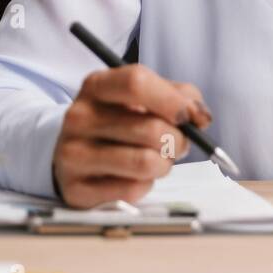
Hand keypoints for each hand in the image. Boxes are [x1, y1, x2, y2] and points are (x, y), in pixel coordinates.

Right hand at [52, 64, 211, 207]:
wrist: (72, 155)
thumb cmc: (117, 123)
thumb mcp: (140, 98)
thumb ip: (176, 96)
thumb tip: (200, 117)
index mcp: (96, 86)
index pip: (136, 83)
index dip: (172, 101)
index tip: (190, 116)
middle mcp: (79, 117)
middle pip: (151, 129)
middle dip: (178, 141)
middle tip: (177, 144)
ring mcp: (73, 153)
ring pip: (145, 162)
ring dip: (164, 165)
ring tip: (158, 160)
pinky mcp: (77, 188)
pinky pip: (132, 189)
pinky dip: (145, 185)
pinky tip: (135, 177)